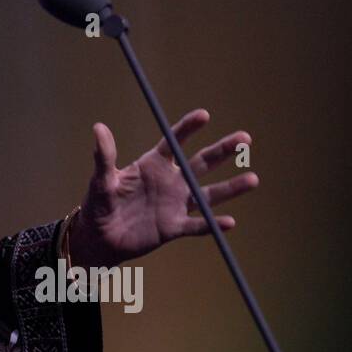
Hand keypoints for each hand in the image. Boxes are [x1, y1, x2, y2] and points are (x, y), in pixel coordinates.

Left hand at [69, 108, 258, 267]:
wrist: (100, 236)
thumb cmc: (99, 203)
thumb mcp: (101, 179)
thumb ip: (104, 155)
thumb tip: (98, 127)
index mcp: (153, 164)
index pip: (174, 142)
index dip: (188, 128)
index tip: (204, 115)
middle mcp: (170, 181)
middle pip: (200, 163)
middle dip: (222, 151)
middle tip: (244, 138)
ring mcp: (175, 204)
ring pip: (208, 194)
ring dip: (230, 188)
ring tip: (252, 179)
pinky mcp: (174, 227)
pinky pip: (197, 225)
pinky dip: (211, 225)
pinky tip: (228, 222)